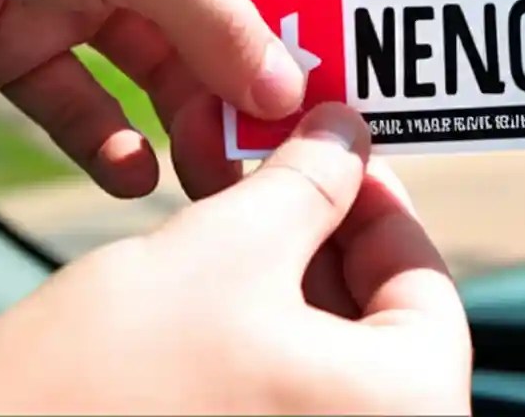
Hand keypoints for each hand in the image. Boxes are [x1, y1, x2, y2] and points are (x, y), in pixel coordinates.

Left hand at [0, 0, 303, 195]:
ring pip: (152, 80)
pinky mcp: (14, 50)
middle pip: (211, 34)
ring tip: (211, 180)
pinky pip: (80, 110)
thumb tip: (287, 88)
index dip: (297, 34)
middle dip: (242, 95)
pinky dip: (108, 144)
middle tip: (276, 159)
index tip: (335, 101)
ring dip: (185, 129)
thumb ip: (211, 16)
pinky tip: (127, 169)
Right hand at [0, 104, 472, 414]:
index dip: (375, 192)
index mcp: (408, 407)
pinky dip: (248, 316)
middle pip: (372, 310)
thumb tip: (346, 134)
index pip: (426, 278)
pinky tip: (203, 265)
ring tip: (223, 193)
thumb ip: (307, 182)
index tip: (334, 141)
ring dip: (277, 259)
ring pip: (316, 341)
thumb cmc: (98, 392)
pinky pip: (272, 379)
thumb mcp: (223, 251)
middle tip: (272, 155)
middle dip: (317, 220)